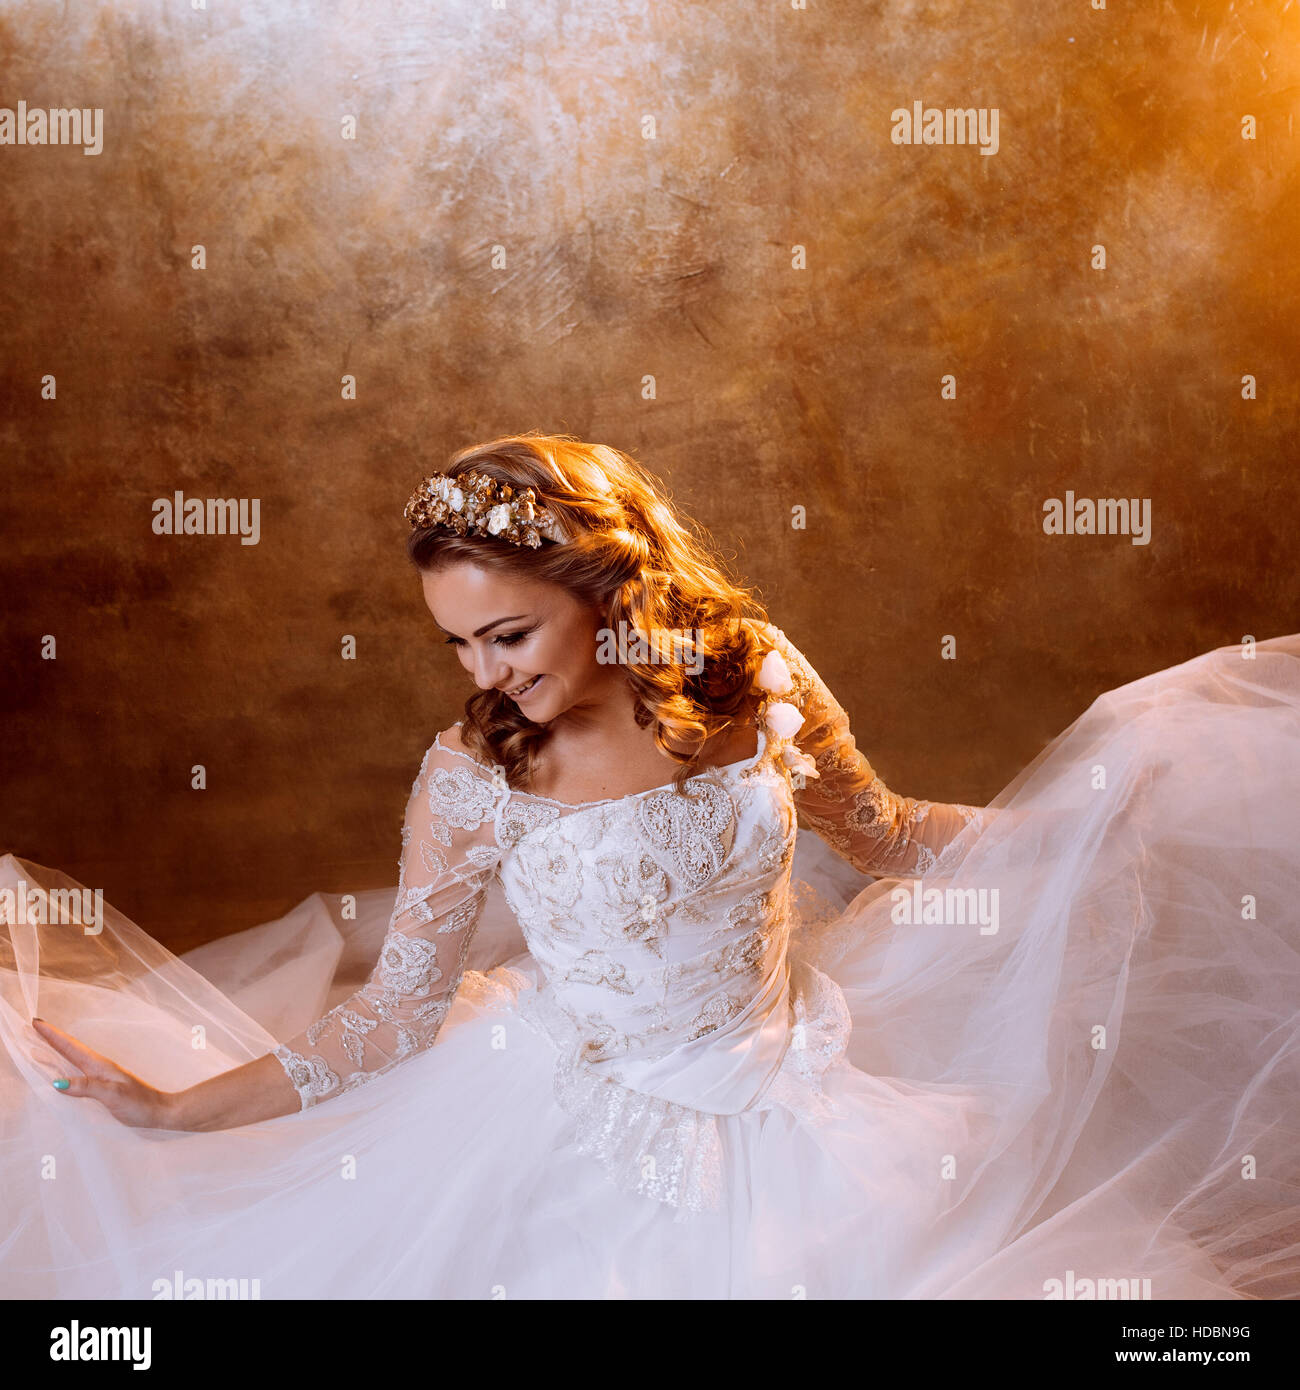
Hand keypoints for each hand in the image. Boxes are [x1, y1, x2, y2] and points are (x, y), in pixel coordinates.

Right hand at [31, 1017, 185, 1129]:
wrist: (160, 1112)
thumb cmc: (140, 1104)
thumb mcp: (112, 1095)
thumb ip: (87, 1087)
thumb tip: (56, 1082)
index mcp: (99, 1066)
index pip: (71, 1047)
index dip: (53, 1035)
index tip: (36, 1022)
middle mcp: (99, 1068)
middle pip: (70, 1049)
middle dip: (51, 1038)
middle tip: (33, 1027)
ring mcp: (101, 1076)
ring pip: (73, 1059)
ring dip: (56, 1051)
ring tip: (39, 1045)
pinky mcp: (103, 1087)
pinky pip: (77, 1072)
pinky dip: (65, 1067)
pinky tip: (60, 1072)